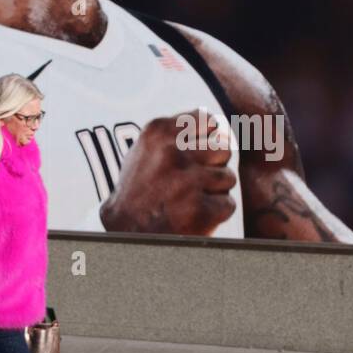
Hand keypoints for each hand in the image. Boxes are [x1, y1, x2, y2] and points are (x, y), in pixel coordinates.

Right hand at [99, 109, 237, 234]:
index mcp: (158, 132)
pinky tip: (193, 214)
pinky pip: (228, 204)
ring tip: (190, 198)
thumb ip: (177, 131)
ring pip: (228, 177)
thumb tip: (216, 121)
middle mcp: (172, 153)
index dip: (207, 139)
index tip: (196, 154)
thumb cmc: (139, 189)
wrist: (124, 231)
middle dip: (214, 164)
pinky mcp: (198, 210)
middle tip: (193, 180)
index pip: (209, 120)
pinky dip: (216, 213)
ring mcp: (186, 183)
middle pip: (224, 147)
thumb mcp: (147, 148)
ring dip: (214, 190)